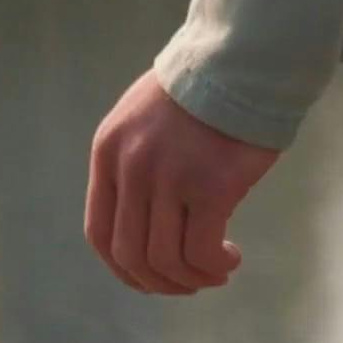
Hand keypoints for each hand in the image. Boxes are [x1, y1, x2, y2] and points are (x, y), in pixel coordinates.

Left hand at [83, 69, 281, 295]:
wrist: (243, 59)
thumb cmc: (203, 91)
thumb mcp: (144, 121)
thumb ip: (133, 164)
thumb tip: (142, 224)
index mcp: (109, 151)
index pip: (99, 233)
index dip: (123, 269)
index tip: (150, 279)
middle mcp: (132, 167)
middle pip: (131, 254)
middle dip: (160, 282)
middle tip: (190, 283)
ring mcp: (170, 177)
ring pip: (166, 260)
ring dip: (192, 278)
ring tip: (217, 271)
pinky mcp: (212, 186)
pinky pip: (203, 251)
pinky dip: (215, 266)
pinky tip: (231, 259)